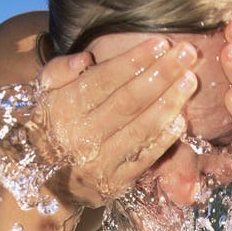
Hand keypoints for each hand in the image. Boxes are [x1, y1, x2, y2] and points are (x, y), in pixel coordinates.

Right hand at [29, 38, 198, 207]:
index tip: (160, 43)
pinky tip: (181, 120)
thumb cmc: (49, 131)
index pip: (105, 80)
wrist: (42, 187)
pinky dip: (164, 139)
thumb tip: (86, 59)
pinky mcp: (115, 183)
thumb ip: (58, 72)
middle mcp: (82, 136)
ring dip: (169, 103)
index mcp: (63, 109)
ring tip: (190, 81)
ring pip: (140, 129)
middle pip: (129, 101)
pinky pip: (144, 158)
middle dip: (161, 75)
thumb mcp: (42, 96)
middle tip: (187, 54)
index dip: (135, 61)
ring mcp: (101, 163)